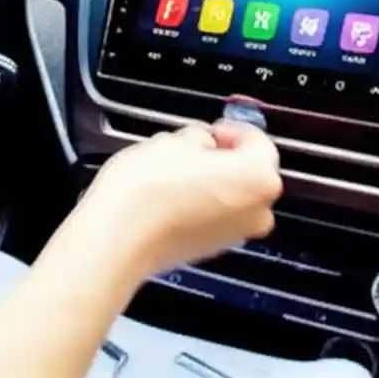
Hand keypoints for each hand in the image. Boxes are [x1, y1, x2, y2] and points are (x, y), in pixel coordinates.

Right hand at [75, 121, 282, 275]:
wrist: (119, 239)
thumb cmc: (149, 190)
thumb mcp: (174, 141)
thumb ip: (200, 137)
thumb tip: (202, 141)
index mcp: (258, 178)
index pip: (257, 142)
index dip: (232, 130)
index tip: (213, 128)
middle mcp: (257, 211)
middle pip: (248, 173)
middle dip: (223, 157)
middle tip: (193, 147)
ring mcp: (235, 234)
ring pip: (231, 196)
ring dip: (211, 181)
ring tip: (175, 170)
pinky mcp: (211, 249)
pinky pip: (215, 216)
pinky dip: (201, 203)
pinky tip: (171, 194)